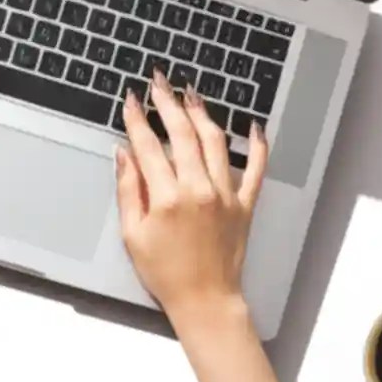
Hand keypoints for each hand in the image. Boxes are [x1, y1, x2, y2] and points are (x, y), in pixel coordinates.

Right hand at [115, 69, 268, 320]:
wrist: (205, 300)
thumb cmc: (165, 274)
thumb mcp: (132, 235)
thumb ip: (128, 190)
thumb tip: (123, 153)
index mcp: (167, 198)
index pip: (148, 146)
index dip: (138, 119)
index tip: (132, 99)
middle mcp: (198, 190)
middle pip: (182, 133)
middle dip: (168, 102)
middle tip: (159, 81)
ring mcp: (225, 195)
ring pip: (215, 141)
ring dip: (202, 112)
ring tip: (191, 93)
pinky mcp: (244, 204)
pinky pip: (256, 168)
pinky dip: (257, 145)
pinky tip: (254, 126)